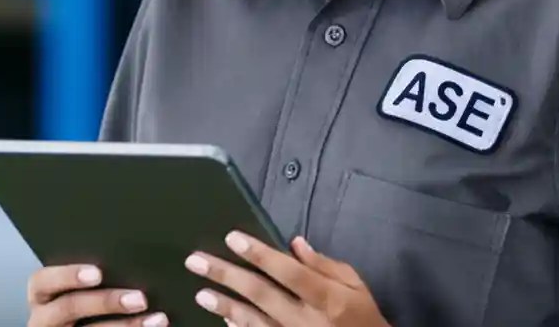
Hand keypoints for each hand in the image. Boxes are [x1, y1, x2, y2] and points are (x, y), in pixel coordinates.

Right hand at [26, 264, 167, 326]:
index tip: (97, 272)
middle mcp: (45, 318)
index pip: (43, 280)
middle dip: (106, 301)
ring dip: (127, 325)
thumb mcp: (76, 288)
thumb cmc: (84, 300)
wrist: (82, 325)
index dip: (68, 275)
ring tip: (156, 319)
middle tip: (140, 298)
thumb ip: (92, 275)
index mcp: (42, 295)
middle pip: (69, 307)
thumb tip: (129, 257)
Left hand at [184, 232, 389, 326]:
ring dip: (225, 305)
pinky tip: (222, 318)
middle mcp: (307, 320)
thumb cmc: (362, 317)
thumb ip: (325, 265)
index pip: (289, 272)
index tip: (232, 238)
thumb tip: (294, 244)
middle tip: (196, 261)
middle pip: (261, 294)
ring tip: (200, 293)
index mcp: (328, 298)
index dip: (260, 255)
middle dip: (227, 276)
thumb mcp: (355, 286)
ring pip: (253, 321)